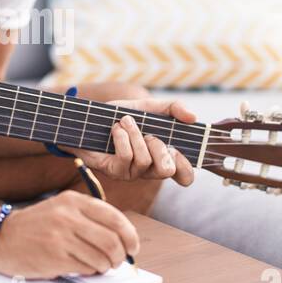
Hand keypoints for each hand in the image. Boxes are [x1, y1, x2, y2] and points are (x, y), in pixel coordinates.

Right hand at [0, 190, 138, 278]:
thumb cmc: (35, 226)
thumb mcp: (61, 209)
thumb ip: (89, 218)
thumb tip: (123, 239)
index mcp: (73, 201)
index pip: (115, 217)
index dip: (130, 235)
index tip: (132, 246)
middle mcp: (68, 216)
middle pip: (113, 240)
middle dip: (121, 255)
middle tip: (118, 261)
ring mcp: (61, 237)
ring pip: (102, 257)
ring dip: (106, 266)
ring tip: (100, 266)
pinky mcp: (54, 257)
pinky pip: (86, 268)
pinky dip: (91, 271)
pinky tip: (83, 268)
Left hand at [67, 98, 198, 185]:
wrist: (88, 117)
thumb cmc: (120, 115)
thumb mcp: (149, 107)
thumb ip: (173, 108)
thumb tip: (193, 117)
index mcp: (163, 156)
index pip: (184, 176)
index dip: (186, 167)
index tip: (177, 148)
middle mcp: (150, 169)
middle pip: (168, 171)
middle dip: (160, 148)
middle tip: (150, 134)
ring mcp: (132, 173)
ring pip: (145, 160)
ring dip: (135, 135)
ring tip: (125, 122)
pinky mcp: (114, 172)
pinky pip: (126, 157)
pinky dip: (122, 138)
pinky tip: (115, 129)